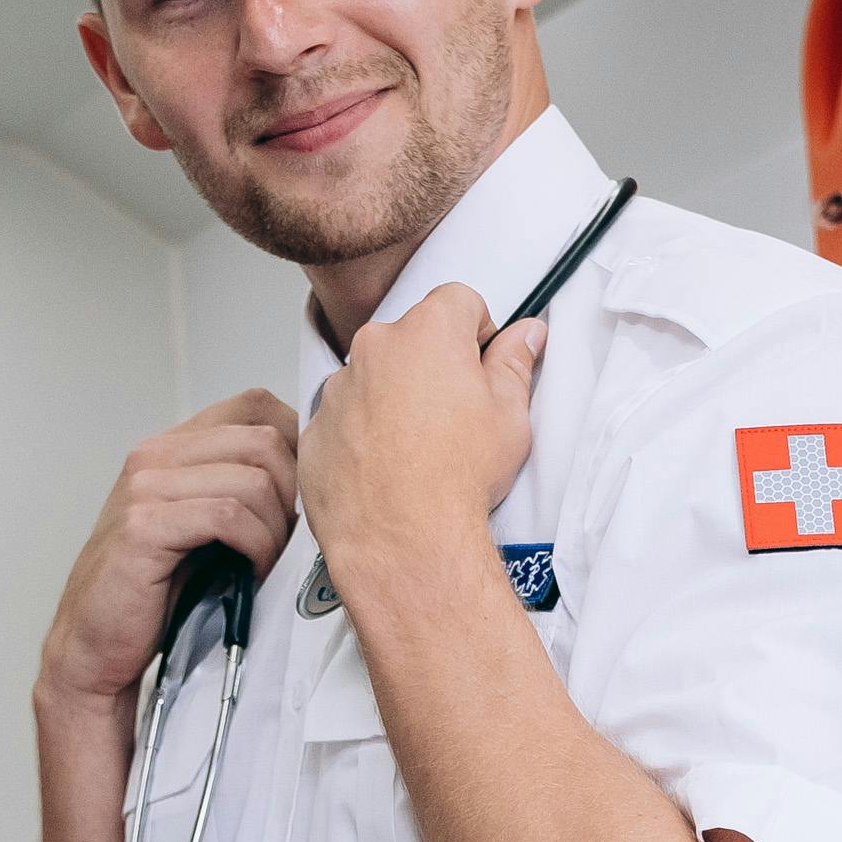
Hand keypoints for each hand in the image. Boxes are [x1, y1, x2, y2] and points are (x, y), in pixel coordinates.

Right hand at [39, 389, 299, 717]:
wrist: (96, 646)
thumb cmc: (154, 595)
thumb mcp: (202, 528)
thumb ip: (238, 490)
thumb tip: (312, 478)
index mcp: (172, 447)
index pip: (254, 405)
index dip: (296, 441)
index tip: (306, 491)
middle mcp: (154, 455)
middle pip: (262, 440)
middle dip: (294, 492)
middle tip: (290, 539)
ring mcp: (145, 487)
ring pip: (252, 481)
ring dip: (276, 529)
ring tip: (269, 562)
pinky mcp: (144, 526)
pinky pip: (229, 517)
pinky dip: (256, 547)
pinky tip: (252, 572)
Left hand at [299, 287, 543, 612]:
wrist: (404, 540)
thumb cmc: (457, 478)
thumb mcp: (510, 416)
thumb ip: (515, 364)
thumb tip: (526, 337)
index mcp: (428, 331)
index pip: (458, 302)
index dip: (477, 332)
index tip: (481, 363)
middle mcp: (375, 349)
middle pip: (411, 340)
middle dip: (433, 367)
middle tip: (454, 417)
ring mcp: (338, 389)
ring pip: (374, 380)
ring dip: (394, 401)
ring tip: (418, 452)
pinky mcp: (316, 431)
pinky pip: (343, 421)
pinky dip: (362, 436)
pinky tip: (387, 471)